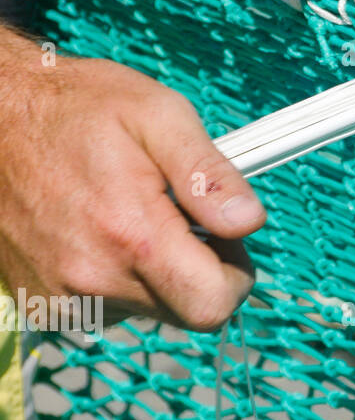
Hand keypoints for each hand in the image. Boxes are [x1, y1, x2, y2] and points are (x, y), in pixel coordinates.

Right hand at [0, 30, 264, 331]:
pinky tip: (101, 228)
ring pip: (148, 308)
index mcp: (131, 237)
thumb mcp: (160, 116)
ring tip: (131, 211)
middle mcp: (92, 279)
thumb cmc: (79, 108)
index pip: (212, 306)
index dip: (235, 276)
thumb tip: (249, 221)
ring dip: (157, 271)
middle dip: (200, 270)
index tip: (225, 238)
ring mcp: (60, 296)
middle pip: (185, 311)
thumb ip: (209, 174)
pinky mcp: (41, 301)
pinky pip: (107, 305)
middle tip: (179, 214)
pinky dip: (119, 275)